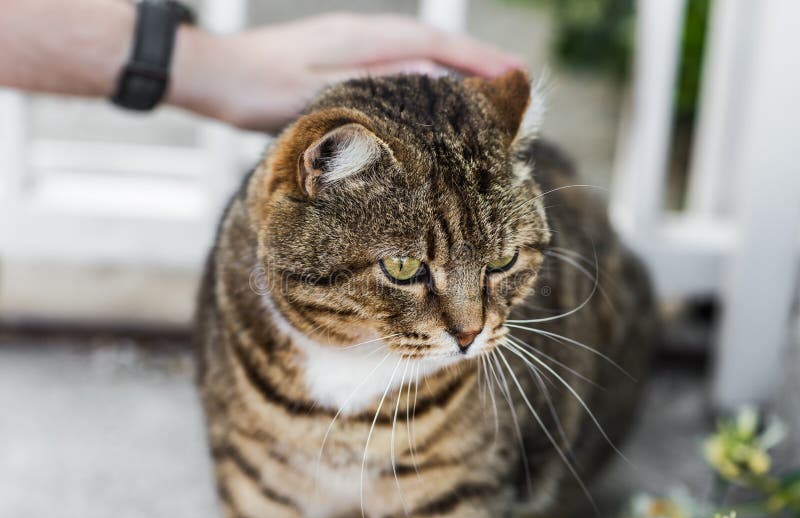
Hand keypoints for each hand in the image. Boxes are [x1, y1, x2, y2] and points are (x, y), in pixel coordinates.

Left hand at [167, 13, 523, 131]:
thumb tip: (428, 83)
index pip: (433, 45)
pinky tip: (432, 100)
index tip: (515, 75)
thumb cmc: (257, 87)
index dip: (477, 59)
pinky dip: (423, 80)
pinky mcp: (341, 62)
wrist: (213, 75)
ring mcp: (352, 46)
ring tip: (486, 95)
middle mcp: (363, 36)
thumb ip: (372, 87)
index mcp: (362, 39)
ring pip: (416, 56)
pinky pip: (396, 67)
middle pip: (432, 46)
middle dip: (476, 63)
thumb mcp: (318, 91)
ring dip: (453, 72)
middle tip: (516, 88)